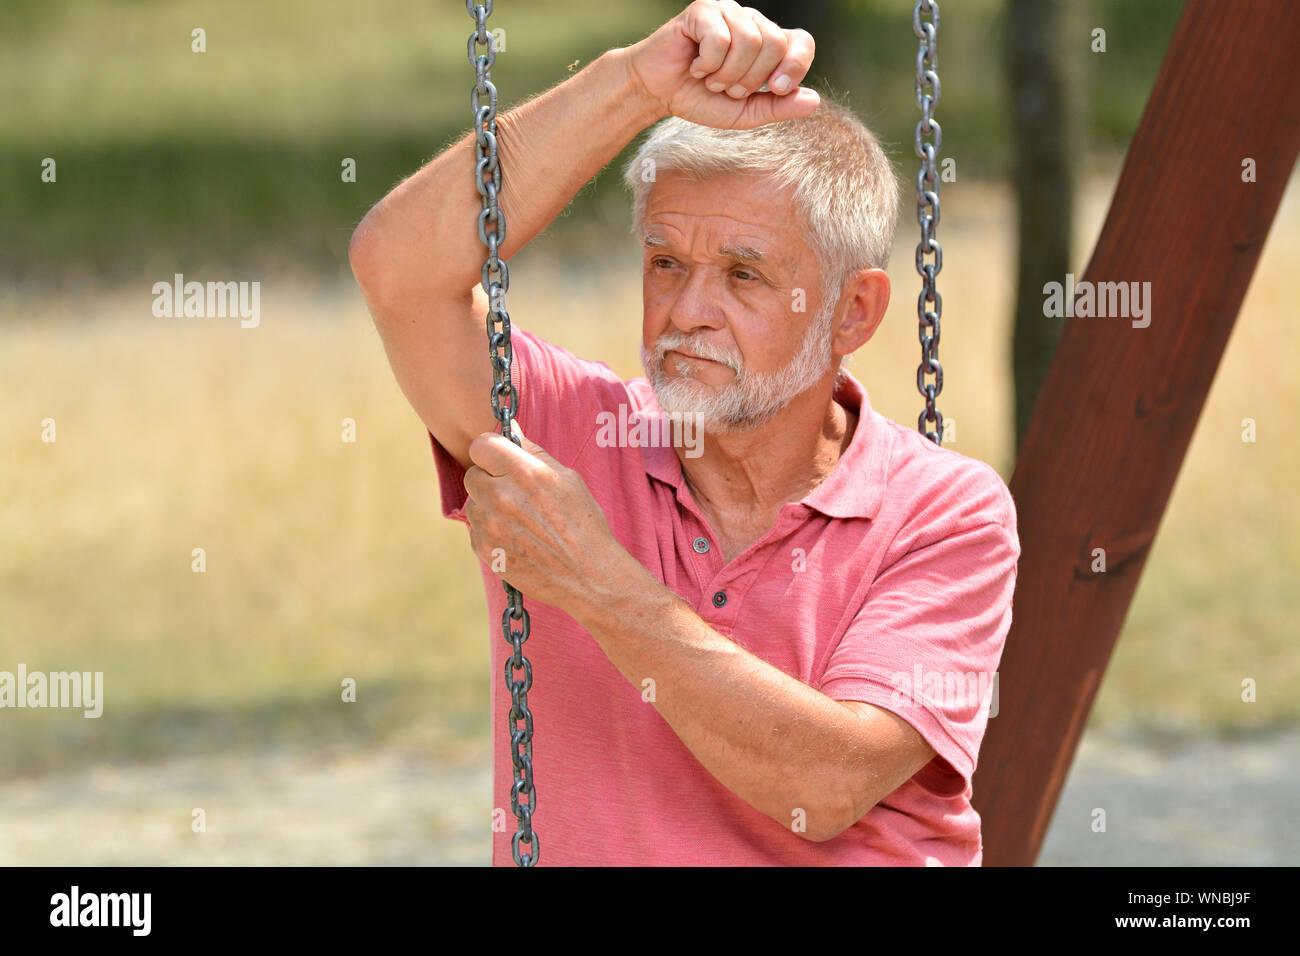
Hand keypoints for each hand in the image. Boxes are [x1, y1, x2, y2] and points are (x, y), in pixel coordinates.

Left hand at [463, 422, 630, 610]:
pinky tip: (517, 539)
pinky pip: (476, 530)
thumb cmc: (584, 524)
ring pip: (473, 504)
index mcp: (525, 473)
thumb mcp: (568, 479)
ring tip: (520, 521)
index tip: (500, 459)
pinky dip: (490, 532)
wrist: (587, 576)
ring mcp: (490, 525)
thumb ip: (534, 454)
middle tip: (513, 493)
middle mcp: (502, 496)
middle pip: (472, 474)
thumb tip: (511, 431)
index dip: (490, 451)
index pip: (481, 445)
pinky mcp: (484, 549)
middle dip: (489, 479)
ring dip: (488, 507)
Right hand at [625, 0, 817, 128]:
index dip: (796, 65)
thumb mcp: (744, 113)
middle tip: (728, 89)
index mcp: (768, 43)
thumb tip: (813, 100)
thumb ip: (778, 107)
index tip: (777, 89)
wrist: (658, 93)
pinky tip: (695, 66)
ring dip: (727, 73)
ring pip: (749, 40)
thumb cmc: (701, 99)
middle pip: (775, 42)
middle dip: (751, 78)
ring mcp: (728, 12)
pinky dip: (707, 63)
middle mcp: (752, 22)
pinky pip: (720, 38)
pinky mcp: (703, 10)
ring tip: (711, 80)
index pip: (801, 41)